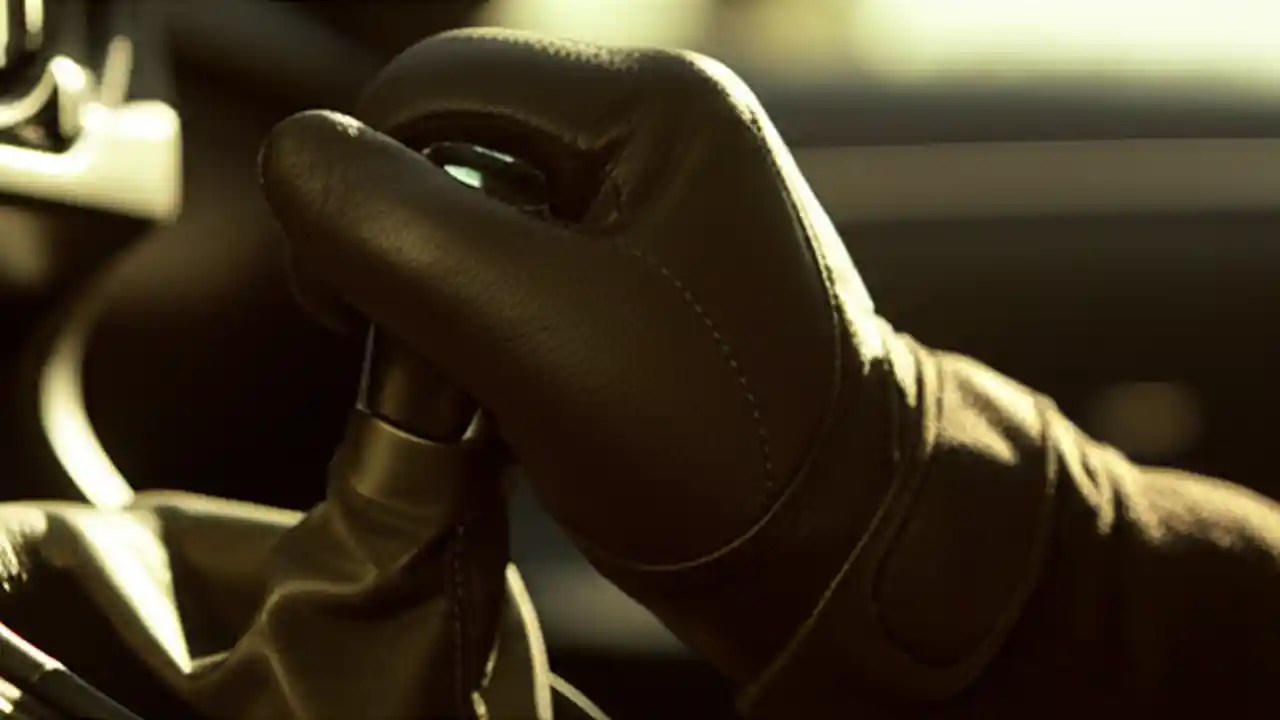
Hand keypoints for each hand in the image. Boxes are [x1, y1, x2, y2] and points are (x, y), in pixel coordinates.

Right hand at [260, 28, 898, 684]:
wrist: (835, 546)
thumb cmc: (719, 449)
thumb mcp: (538, 331)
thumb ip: (394, 231)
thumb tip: (296, 160)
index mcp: (654, 107)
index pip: (433, 86)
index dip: (362, 183)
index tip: (351, 308)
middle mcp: (658, 131)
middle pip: (449, 146)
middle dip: (403, 251)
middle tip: (415, 355)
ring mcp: (653, 202)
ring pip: (471, 215)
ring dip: (437, 301)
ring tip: (472, 388)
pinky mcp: (641, 272)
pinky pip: (514, 269)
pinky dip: (480, 329)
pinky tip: (501, 394)